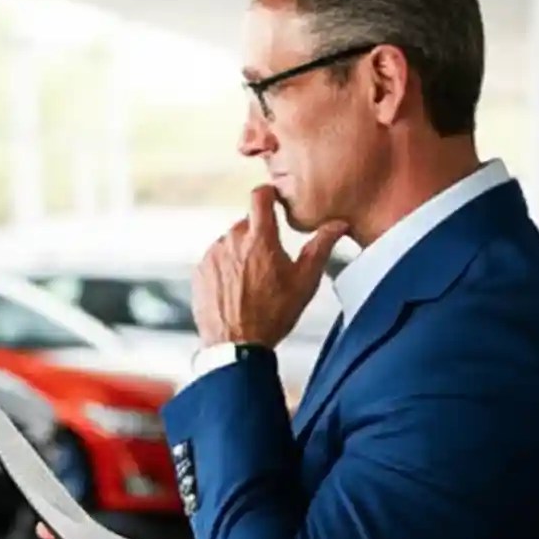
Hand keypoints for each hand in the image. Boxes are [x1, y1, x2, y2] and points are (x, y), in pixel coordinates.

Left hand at [194, 185, 347, 347]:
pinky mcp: (200, 271)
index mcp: (259, 238)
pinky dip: (226, 269)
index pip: (260, 196)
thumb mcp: (305, 281)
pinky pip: (216, 260)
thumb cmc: (273, 314)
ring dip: (241, 253)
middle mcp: (231, 240)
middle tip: (270, 262)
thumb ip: (321, 246)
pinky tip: (236, 290)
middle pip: (247, 224)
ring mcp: (212, 255)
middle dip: (259, 236)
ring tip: (253, 282)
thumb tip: (338, 224)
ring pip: (230, 242)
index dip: (268, 193)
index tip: (274, 199)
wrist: (237, 345)